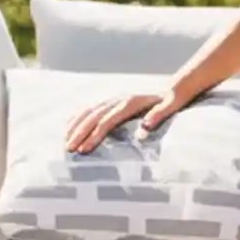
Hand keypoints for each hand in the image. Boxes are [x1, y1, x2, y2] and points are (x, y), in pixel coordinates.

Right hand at [65, 92, 184, 153]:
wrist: (173, 89)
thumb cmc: (173, 102)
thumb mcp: (172, 107)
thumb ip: (158, 115)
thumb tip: (144, 127)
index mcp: (130, 102)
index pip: (107, 121)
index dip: (94, 135)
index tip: (84, 150)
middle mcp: (118, 99)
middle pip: (93, 116)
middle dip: (78, 133)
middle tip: (68, 149)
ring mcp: (113, 99)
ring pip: (88, 111)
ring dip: (75, 126)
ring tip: (65, 142)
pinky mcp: (111, 101)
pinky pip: (89, 109)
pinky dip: (77, 117)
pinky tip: (68, 126)